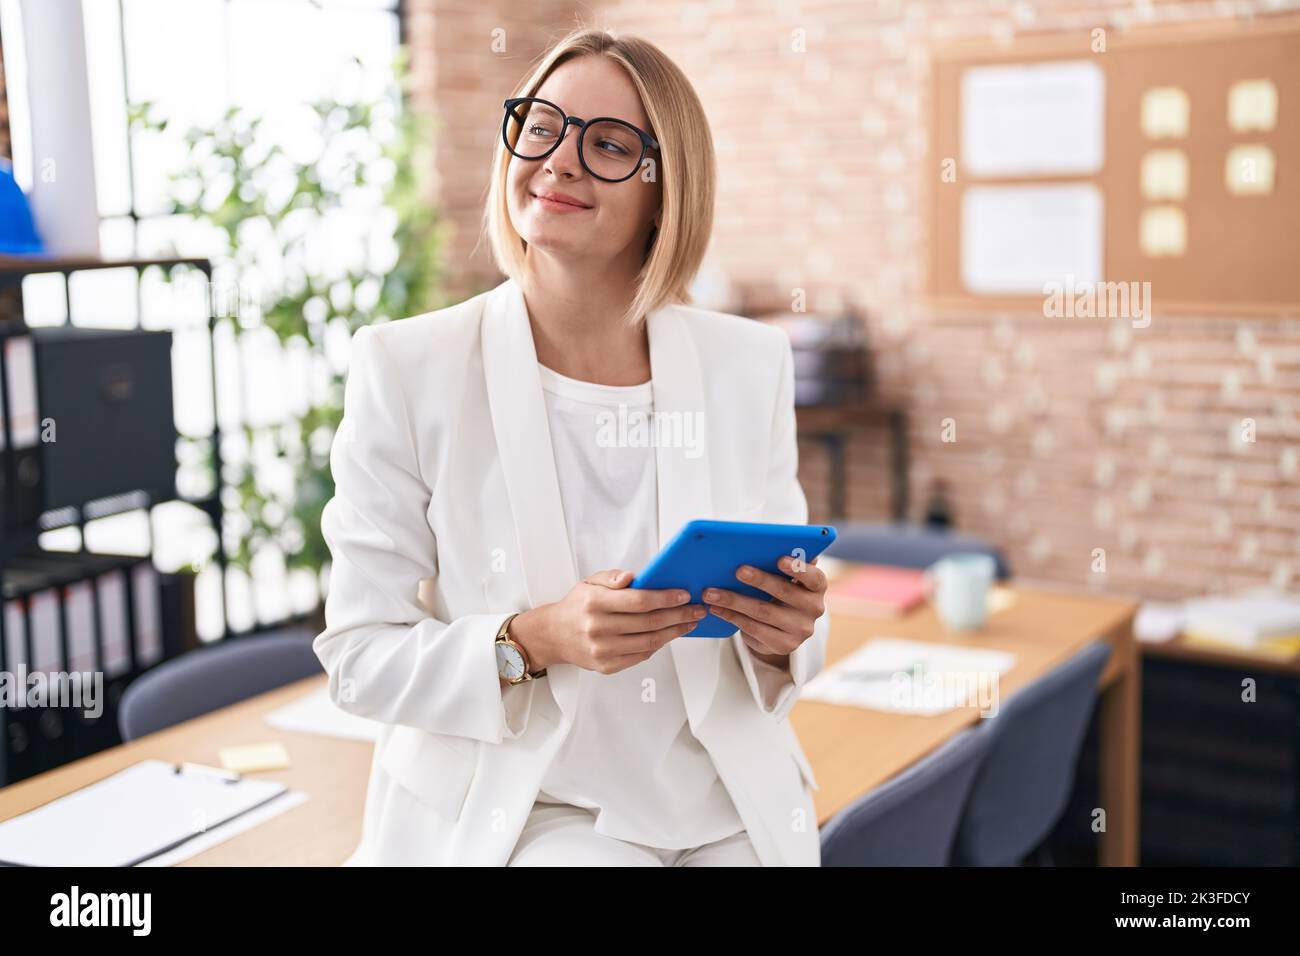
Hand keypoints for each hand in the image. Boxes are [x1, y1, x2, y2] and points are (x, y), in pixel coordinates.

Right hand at [509, 569, 705, 674]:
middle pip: (648, 622)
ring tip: (689, 623)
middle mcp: (597, 628)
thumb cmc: (577, 606)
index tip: (684, 594)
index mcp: (594, 603)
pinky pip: (641, 655)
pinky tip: (670, 634)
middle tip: (696, 609)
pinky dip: (659, 645)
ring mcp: (602, 650)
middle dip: (678, 615)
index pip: (638, 600)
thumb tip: (632, 576)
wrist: (554, 635)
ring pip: (649, 642)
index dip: (665, 598)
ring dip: (674, 632)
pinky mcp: (606, 666)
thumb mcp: (589, 582)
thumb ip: (612, 577)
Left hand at [703, 555, 827, 664]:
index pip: (814, 577)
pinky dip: (732, 616)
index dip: (798, 568)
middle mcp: (814, 609)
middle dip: (759, 580)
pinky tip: (717, 608)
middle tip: (738, 571)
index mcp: (817, 587)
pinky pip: (753, 628)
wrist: (782, 629)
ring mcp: (800, 630)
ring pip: (763, 612)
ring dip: (734, 600)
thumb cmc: (781, 592)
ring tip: (711, 592)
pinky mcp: (783, 645)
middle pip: (784, 592)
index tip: (779, 558)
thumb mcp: (786, 578)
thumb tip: (767, 545)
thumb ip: (783, 564)